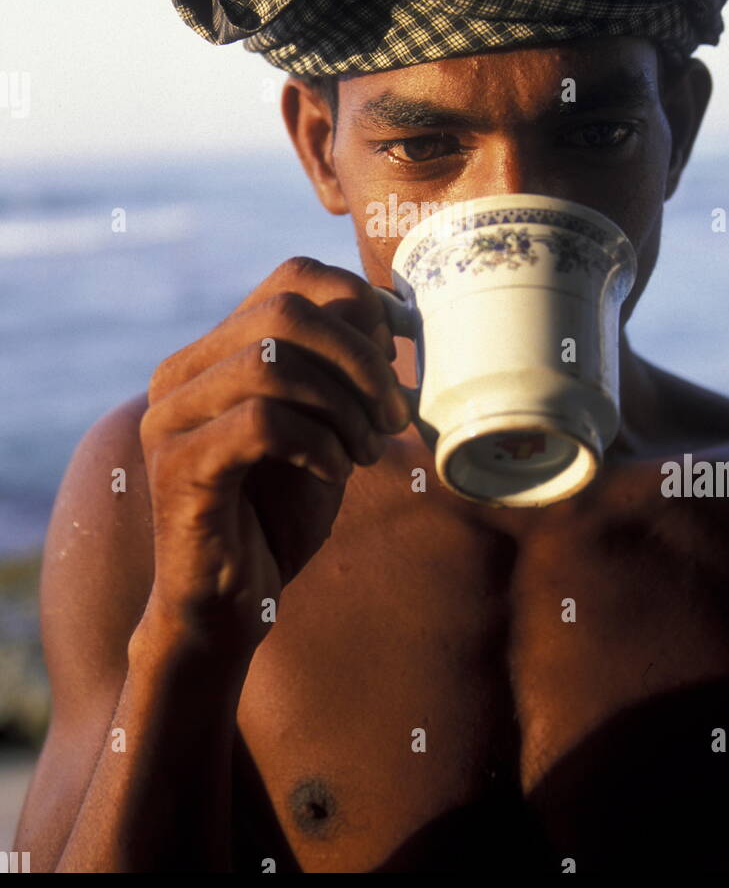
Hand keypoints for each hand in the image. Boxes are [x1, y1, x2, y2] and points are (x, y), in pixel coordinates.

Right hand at [137, 257, 409, 660]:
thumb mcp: (324, 430)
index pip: (289, 278)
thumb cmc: (278, 516)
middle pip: (284, 312)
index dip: (357, 300)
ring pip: (273, 363)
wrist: (227, 608)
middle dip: (359, 358)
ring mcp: (173, 419)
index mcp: (214, 354)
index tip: (397, 353)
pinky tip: (334, 474)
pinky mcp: (181, 468)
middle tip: (393, 415)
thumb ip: (342, 373)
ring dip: (343, 406)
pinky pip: (263, 423)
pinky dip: (319, 443)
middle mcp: (181, 375)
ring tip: (366, 453)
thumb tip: (386, 312)